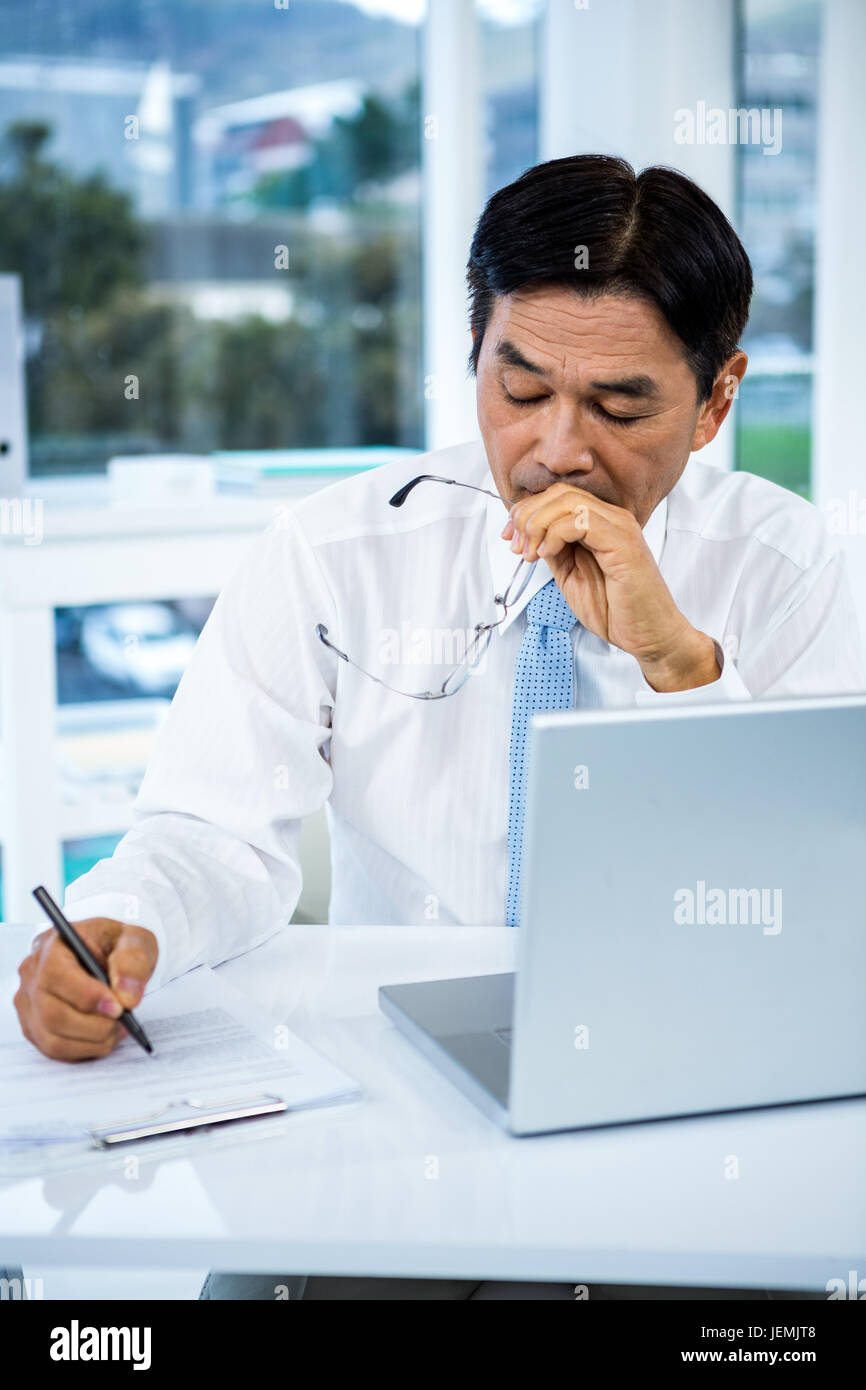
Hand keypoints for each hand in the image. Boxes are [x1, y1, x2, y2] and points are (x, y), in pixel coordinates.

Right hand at [14, 917, 158, 1061]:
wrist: (107, 956)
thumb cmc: (117, 946)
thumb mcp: (135, 940)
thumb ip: (134, 961)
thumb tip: (126, 997)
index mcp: (53, 945)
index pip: (57, 976)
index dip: (88, 997)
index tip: (118, 1008)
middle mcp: (32, 975)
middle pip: (52, 1014)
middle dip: (95, 1026)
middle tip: (123, 1022)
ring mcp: (29, 1004)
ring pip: (52, 1039)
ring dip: (92, 1042)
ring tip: (117, 1029)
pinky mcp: (34, 1026)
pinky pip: (54, 1049)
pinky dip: (84, 1049)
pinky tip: (104, 1037)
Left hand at [502, 483, 720, 691]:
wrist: (649, 635)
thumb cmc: (617, 610)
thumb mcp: (571, 576)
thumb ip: (555, 552)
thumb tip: (531, 536)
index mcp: (601, 524)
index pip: (558, 497)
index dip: (527, 512)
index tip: (510, 536)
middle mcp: (612, 518)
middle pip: (559, 493)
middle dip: (527, 516)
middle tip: (516, 545)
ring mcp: (620, 527)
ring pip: (567, 501)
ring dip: (537, 525)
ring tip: (529, 554)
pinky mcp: (623, 543)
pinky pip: (581, 521)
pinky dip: (554, 534)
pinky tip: (547, 555)